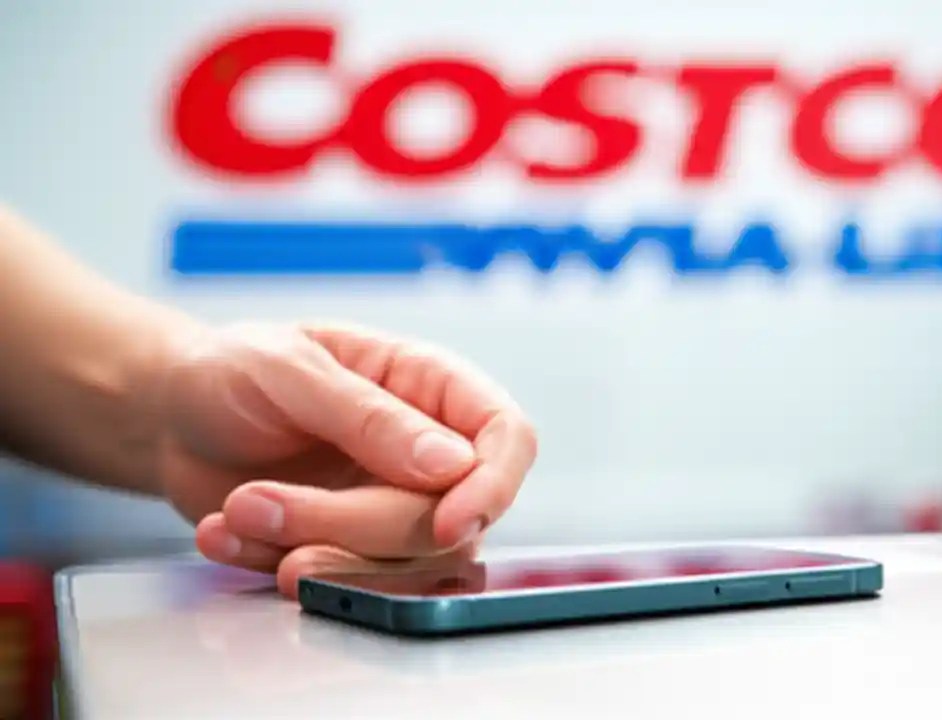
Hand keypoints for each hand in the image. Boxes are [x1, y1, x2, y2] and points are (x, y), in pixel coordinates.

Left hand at [153, 322, 536, 596]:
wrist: (171, 415)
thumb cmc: (235, 369)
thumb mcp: (290, 370)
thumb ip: (370, 416)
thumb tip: (453, 466)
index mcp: (431, 386)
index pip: (507, 437)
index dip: (493, 485)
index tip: (450, 522)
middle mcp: (426, 453)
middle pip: (444, 519)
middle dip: (349, 524)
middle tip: (258, 503)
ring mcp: (390, 506)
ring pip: (400, 566)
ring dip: (313, 552)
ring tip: (237, 516)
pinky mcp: (348, 550)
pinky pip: (340, 585)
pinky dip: (271, 567)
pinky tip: (225, 533)